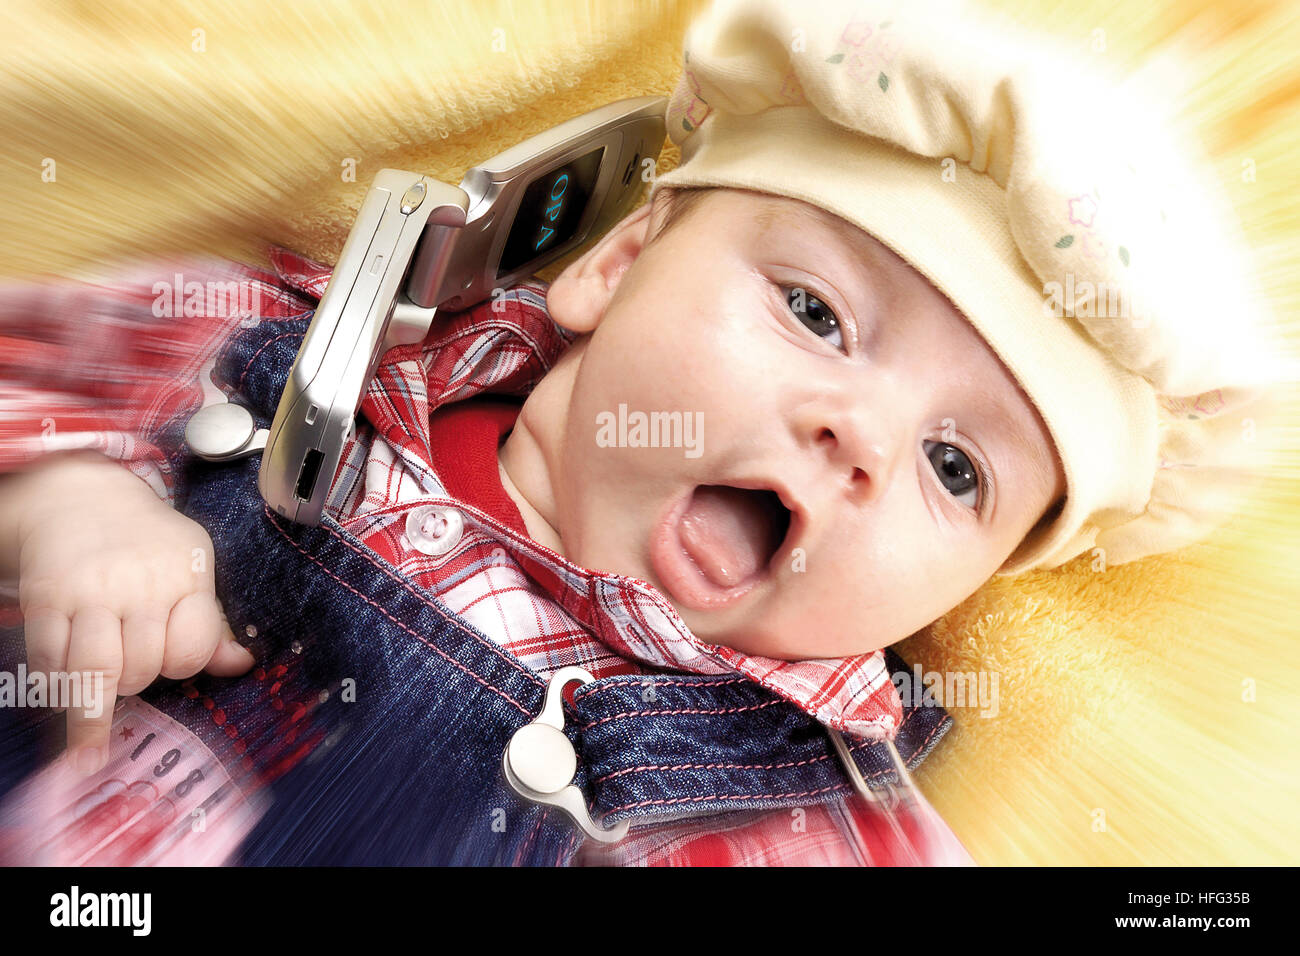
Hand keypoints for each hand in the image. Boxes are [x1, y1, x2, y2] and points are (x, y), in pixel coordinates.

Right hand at [10, 452, 253, 774]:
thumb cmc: (150, 546)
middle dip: (138, 682)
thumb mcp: (193, 568)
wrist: (82, 499)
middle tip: (131, 675)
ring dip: (95, 704)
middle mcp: (141, 585)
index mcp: (186, 577)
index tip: (175, 664)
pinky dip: (56, 686)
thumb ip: (213, 623)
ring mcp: (91, 591)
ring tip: (93, 733)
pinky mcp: (47, 598)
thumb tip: (242, 665)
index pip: (193, 647)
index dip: (184, 662)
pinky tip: (64, 693)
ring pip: (96, 670)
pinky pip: (50, 660)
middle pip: (143, 666)